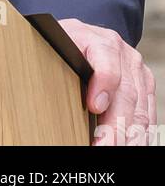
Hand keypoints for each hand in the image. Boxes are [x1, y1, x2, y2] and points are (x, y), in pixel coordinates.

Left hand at [58, 18, 156, 144]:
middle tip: (103, 145)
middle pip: (126, 93)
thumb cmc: (68, 45)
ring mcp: (137, 72)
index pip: (106, 62)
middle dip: (115, 125)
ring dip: (128, 135)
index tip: (94, 107)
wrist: (89, 37)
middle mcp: (124, 55)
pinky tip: (126, 143)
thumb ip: (55, 61)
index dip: (103, 85)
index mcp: (99, 41)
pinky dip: (138, 134)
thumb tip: (38, 86)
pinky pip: (147, 115)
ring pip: (139, 109)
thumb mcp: (57, 46)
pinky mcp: (145, 86)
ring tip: (114, 148)